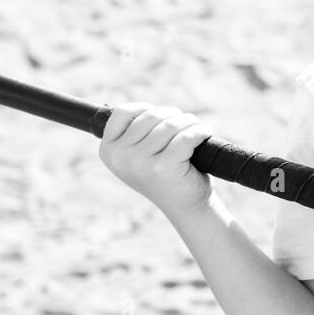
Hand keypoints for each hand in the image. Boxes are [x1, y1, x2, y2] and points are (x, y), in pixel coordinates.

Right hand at [98, 102, 213, 218]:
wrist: (186, 206)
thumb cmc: (165, 175)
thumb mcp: (140, 154)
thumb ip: (136, 133)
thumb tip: (148, 108)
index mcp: (108, 151)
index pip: (122, 112)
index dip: (146, 108)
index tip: (163, 117)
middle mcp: (119, 157)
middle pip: (151, 116)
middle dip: (174, 115)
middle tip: (188, 123)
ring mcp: (139, 163)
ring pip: (170, 125)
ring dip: (190, 122)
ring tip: (198, 128)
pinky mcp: (163, 167)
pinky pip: (186, 137)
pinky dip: (200, 131)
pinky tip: (205, 133)